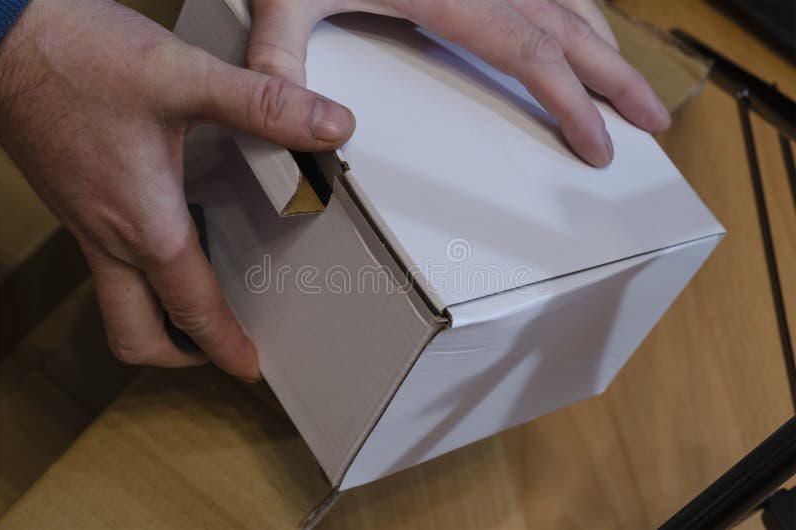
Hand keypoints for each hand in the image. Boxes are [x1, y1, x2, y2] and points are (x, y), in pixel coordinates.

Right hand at [0, 0, 353, 380]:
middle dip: (179, 354)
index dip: (224, 346)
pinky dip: (140, 278)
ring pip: (117, 304)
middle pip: (134, 334)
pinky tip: (169, 241)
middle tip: (217, 349)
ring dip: (156, 320)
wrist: (4, 35)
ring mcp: (84, 223)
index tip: (249, 368)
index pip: (192, 310)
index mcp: (144, 224)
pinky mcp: (75, 201)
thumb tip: (331, 126)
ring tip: (199, 309)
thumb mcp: (185, 77)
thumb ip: (263, 105)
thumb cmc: (79, 57)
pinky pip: (108, 266)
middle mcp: (108, 236)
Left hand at [247, 0, 669, 166]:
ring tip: (629, 81)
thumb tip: (317, 129)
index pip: (530, 56)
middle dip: (618, 79)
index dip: (573, 104)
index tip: (600, 144)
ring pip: (566, 2)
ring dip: (605, 45)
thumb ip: (279, 70)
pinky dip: (573, 10)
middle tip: (656, 118)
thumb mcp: (281, 3)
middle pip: (570, 29)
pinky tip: (577, 25)